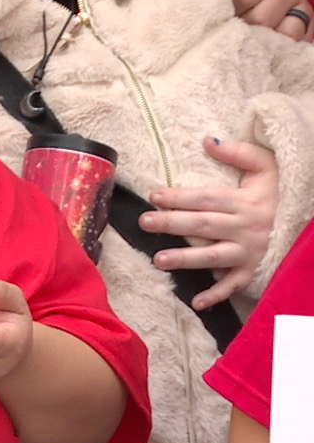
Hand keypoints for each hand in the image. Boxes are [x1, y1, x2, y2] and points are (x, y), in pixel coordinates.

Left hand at [141, 136, 278, 305]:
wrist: (312, 220)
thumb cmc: (281, 192)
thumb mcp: (267, 166)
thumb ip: (239, 153)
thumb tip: (207, 140)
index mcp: (245, 201)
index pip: (206, 199)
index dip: (180, 197)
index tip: (154, 196)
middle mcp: (245, 228)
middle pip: (203, 226)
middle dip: (172, 224)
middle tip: (145, 223)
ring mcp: (250, 252)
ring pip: (214, 256)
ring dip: (186, 259)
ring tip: (158, 260)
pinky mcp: (254, 270)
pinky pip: (235, 285)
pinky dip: (217, 295)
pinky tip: (196, 302)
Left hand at [203, 0, 308, 39]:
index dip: (224, 8)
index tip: (214, 12)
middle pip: (262, 19)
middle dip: (239, 26)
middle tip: (225, 27)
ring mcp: (302, 7)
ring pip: (284, 34)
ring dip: (260, 40)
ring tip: (243, 37)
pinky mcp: (308, 24)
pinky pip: (299, 42)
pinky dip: (280, 48)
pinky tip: (261, 47)